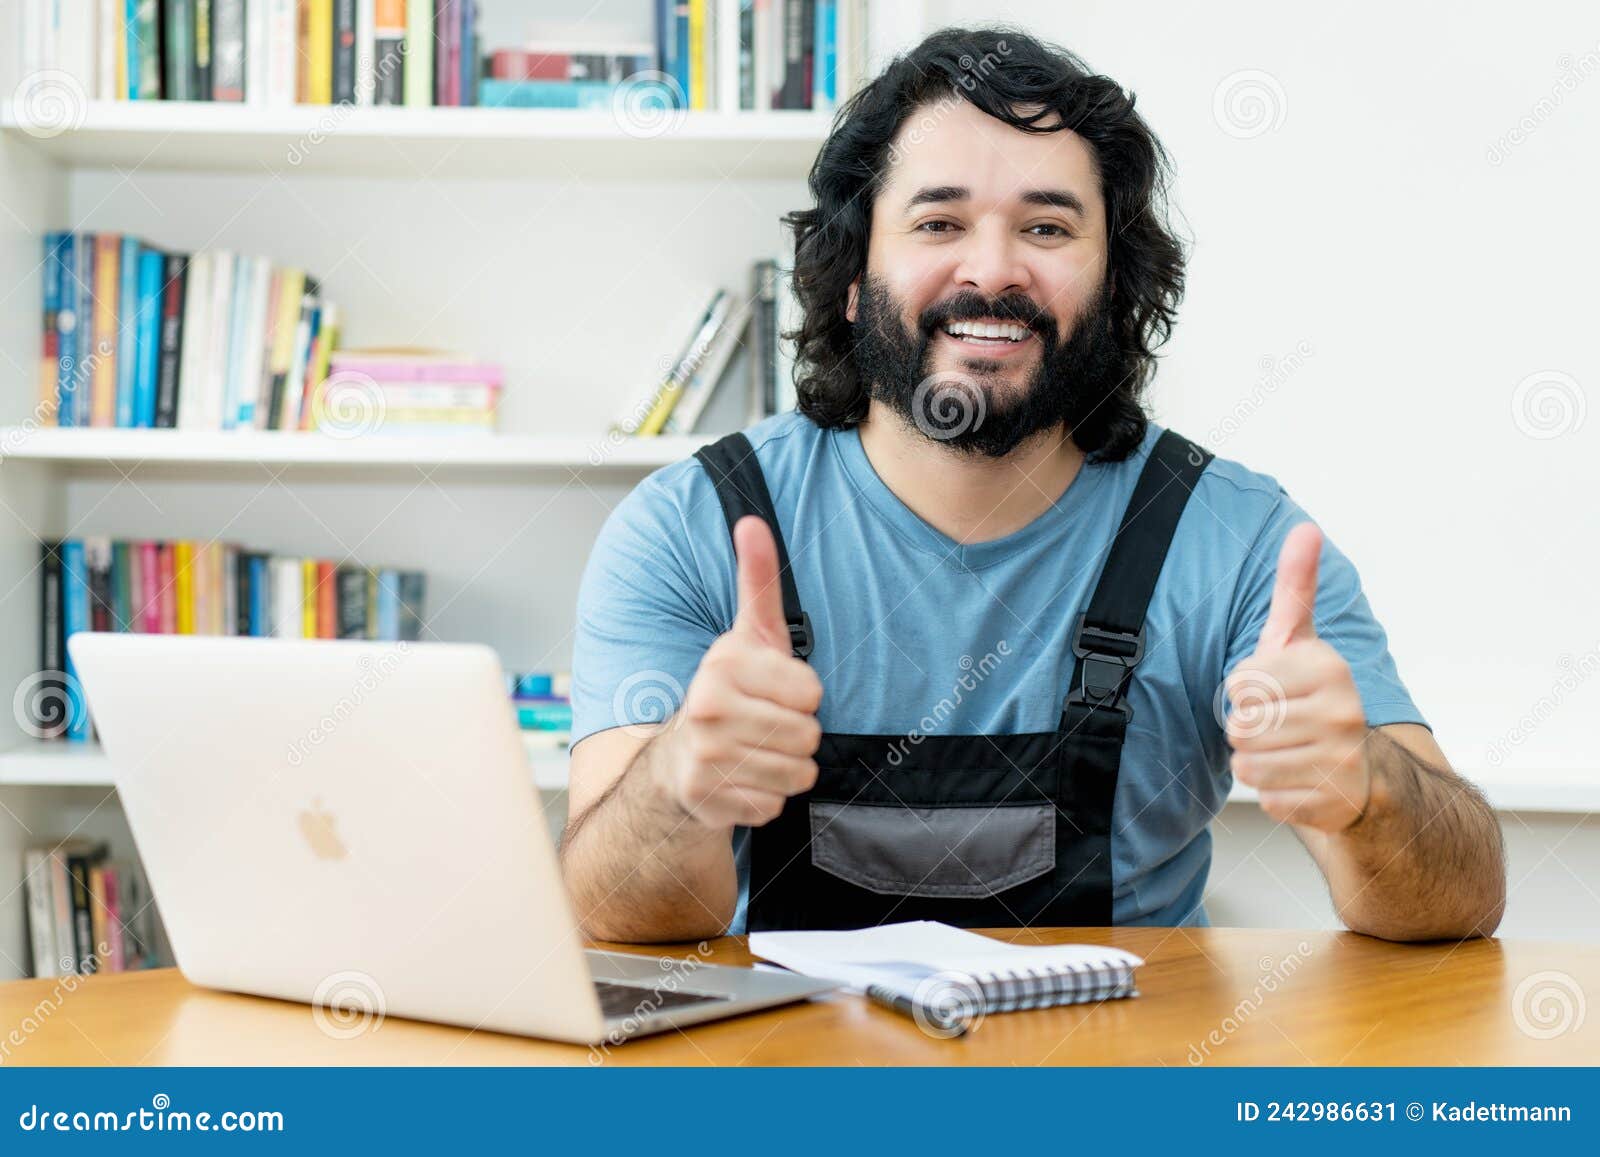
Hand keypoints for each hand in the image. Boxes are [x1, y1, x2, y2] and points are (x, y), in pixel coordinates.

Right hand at [658, 515, 822, 829]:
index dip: (802, 695)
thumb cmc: (728, 692)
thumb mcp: (748, 634)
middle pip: (808, 735)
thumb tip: (752, 522)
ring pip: (798, 773)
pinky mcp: (708, 801)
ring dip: (786, 767)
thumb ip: (756, 578)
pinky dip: (766, 797)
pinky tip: (743, 780)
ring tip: (756, 751)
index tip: (773, 691)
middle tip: (765, 725)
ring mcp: (705, 759)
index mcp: (721, 666)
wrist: (677, 760)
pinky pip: (775, 804)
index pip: (811, 692)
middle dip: (797, 734)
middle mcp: (707, 710)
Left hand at [1225, 523, 1372, 830]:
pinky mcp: (1334, 802)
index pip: (1239, 683)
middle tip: (1279, 726)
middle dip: (1247, 729)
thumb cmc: (1310, 694)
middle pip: (1240, 726)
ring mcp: (1341, 760)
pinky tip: (1299, 780)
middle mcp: (1343, 712)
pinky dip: (1273, 793)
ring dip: (1255, 761)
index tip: (1274, 690)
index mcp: (1329, 668)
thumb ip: (1296, 585)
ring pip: (1248, 765)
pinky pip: (1267, 799)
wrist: (1359, 768)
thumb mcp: (1298, 638)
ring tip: (1287, 751)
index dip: (1243, 690)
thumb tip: (1305, 528)